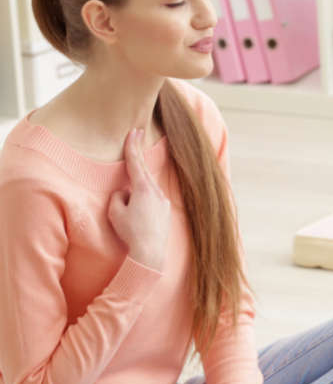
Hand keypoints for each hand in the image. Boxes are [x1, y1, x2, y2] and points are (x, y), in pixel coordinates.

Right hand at [108, 128, 170, 271]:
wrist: (149, 253)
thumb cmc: (130, 232)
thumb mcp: (115, 212)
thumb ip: (118, 196)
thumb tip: (125, 192)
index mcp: (143, 188)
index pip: (136, 162)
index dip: (133, 146)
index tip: (134, 131)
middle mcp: (157, 192)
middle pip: (144, 171)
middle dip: (138, 156)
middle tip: (138, 134)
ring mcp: (164, 202)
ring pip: (147, 189)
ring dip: (137, 190)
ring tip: (130, 210)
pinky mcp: (166, 212)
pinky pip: (152, 201)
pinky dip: (144, 201)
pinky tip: (139, 217)